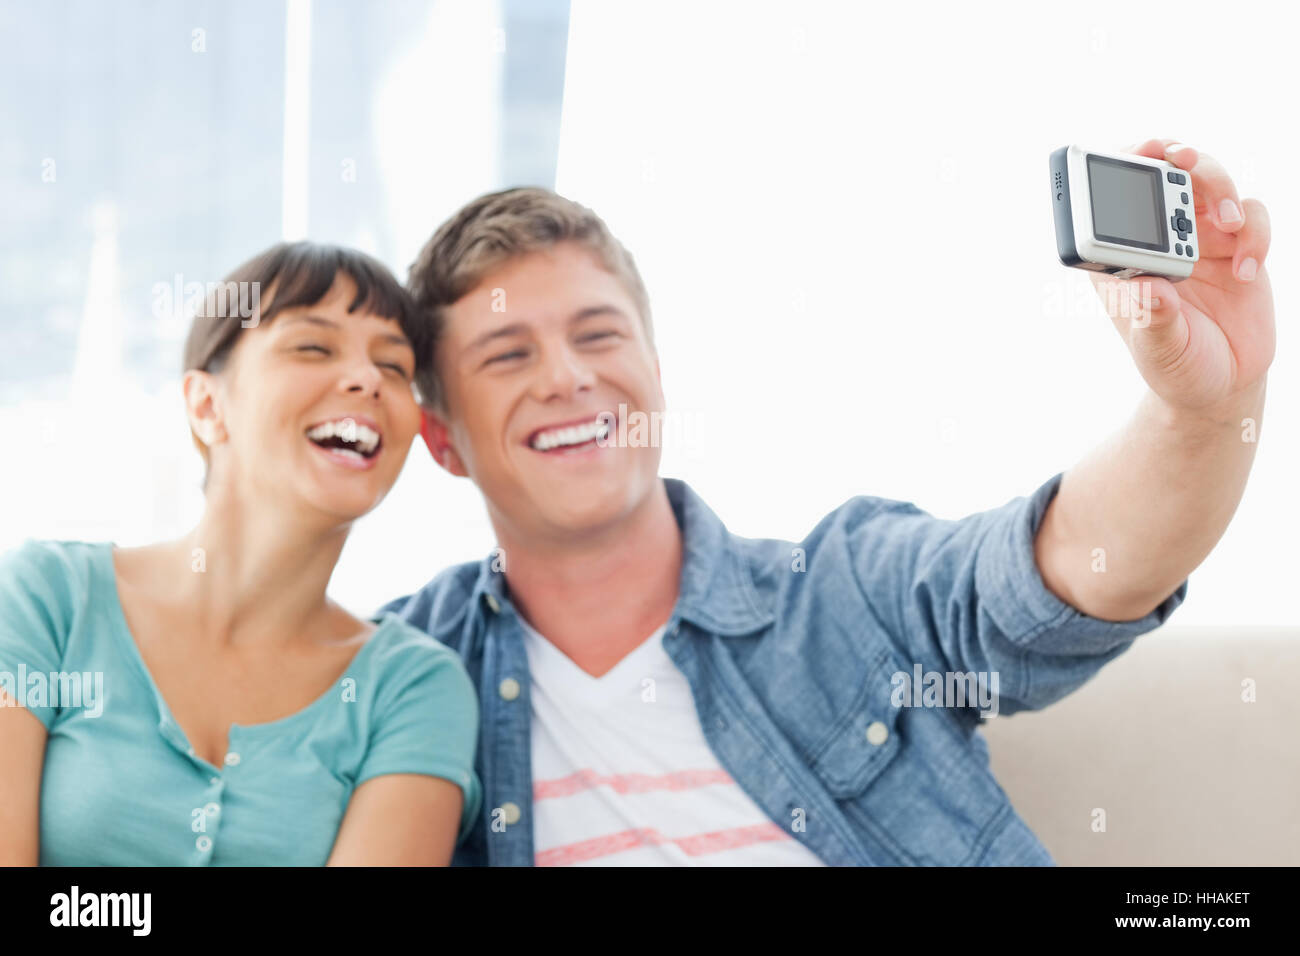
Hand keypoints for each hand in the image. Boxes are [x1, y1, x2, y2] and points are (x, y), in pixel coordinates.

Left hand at [1088, 139, 1273, 413]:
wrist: (1221, 386)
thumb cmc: (1176, 365)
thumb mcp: (1160, 348)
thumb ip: (1155, 318)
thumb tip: (1147, 287)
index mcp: (1126, 259)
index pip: (1116, 201)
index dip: (1125, 168)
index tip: (1141, 153)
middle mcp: (1162, 241)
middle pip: (1168, 178)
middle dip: (1178, 162)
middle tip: (1184, 161)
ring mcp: (1203, 240)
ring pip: (1212, 185)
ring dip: (1220, 190)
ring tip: (1226, 221)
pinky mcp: (1240, 248)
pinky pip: (1252, 218)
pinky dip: (1255, 234)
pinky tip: (1245, 270)